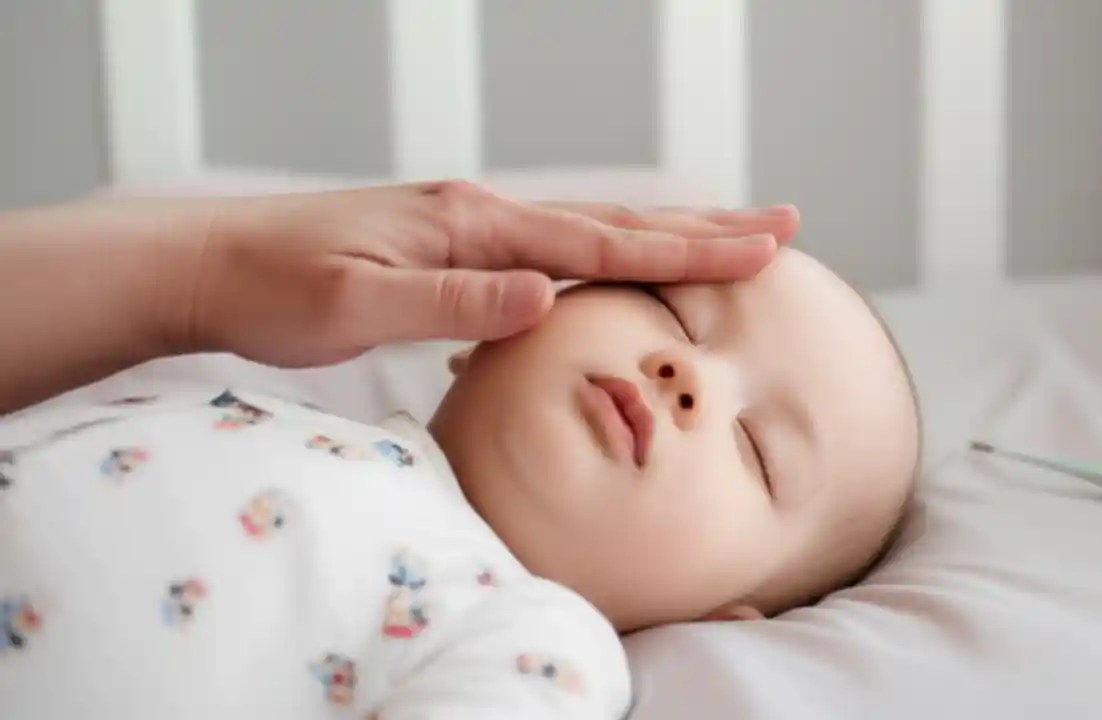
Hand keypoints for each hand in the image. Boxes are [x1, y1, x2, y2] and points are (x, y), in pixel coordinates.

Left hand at [179, 180, 797, 366]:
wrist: (211, 263)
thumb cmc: (273, 288)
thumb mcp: (353, 305)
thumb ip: (450, 301)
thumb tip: (543, 294)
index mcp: (471, 224)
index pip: (601, 239)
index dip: (687, 247)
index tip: (764, 246)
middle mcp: (481, 214)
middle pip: (614, 220)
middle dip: (704, 228)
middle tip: (784, 224)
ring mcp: (469, 226)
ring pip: (589, 229)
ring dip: (664, 234)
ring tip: (727, 234)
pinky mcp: (452, 246)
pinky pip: (552, 245)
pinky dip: (608, 250)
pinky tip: (619, 259)